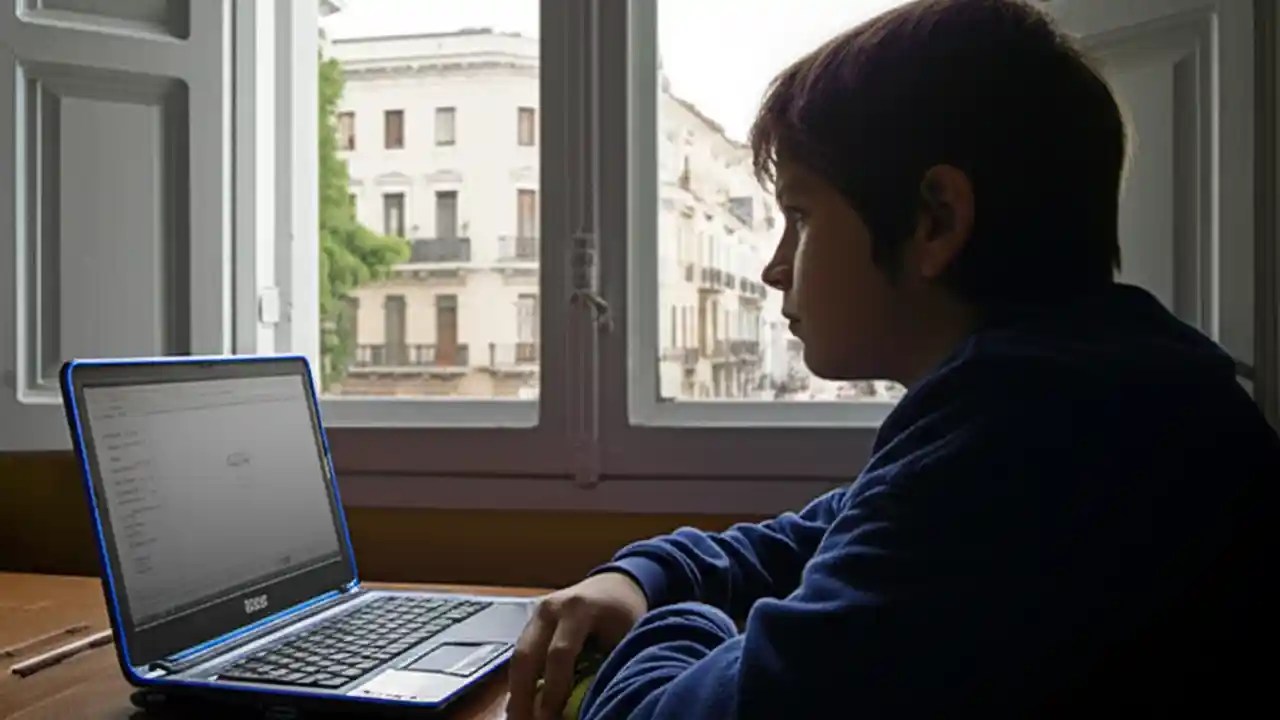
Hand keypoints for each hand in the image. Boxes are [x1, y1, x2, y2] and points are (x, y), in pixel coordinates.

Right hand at [506, 572, 648, 719]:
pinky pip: (520, 654)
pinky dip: (519, 682)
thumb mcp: (627, 636)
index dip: (555, 689)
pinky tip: (520, 705)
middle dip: (523, 695)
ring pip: (517, 657)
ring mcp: (537, 613)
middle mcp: (551, 608)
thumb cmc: (626, 613)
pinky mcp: (531, 623)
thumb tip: (589, 706)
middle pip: (527, 655)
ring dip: (516, 692)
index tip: (552, 718)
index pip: (560, 653)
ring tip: (517, 719)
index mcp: (578, 608)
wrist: (615, 583)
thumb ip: (608, 665)